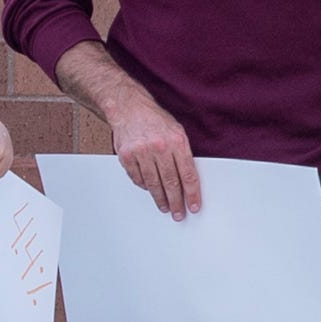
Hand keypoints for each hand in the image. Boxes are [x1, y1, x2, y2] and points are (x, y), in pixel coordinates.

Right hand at [107, 91, 201, 220]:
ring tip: (165, 207)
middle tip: (179, 214)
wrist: (129, 107)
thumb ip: (183, 154)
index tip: (194, 206)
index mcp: (176, 141)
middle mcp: (159, 147)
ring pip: (153, 183)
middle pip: (170, 183)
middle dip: (176, 202)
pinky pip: (137, 178)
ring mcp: (141, 152)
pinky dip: (145, 187)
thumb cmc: (155, 120)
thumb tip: (189, 179)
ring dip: (160, 199)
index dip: (192, 194)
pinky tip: (150, 191)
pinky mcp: (126, 156)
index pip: (188, 174)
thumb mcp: (177, 131)